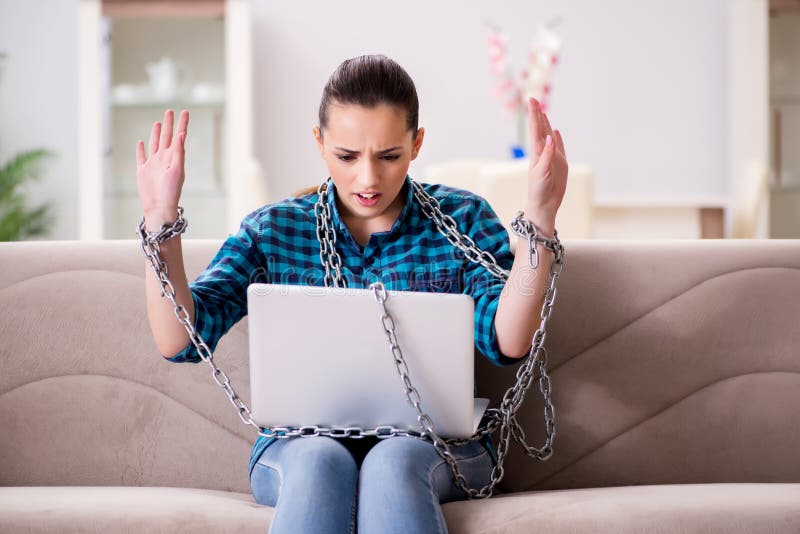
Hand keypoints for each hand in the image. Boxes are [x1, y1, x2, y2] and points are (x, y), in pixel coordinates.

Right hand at [135, 109, 188, 224]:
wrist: (159, 207)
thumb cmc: (171, 191)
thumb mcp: (177, 170)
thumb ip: (179, 152)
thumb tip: (181, 134)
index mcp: (174, 157)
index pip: (179, 136)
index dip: (182, 124)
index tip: (185, 112)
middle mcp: (163, 159)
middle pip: (166, 137)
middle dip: (169, 124)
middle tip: (170, 111)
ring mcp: (153, 164)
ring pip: (154, 144)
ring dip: (156, 134)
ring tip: (159, 123)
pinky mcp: (143, 171)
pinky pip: (141, 157)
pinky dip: (141, 149)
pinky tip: (141, 142)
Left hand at [525, 97, 567, 222]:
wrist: (544, 204)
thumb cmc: (539, 190)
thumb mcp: (542, 172)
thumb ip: (546, 154)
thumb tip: (550, 136)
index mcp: (537, 152)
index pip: (535, 129)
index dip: (534, 115)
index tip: (531, 101)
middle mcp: (543, 152)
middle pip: (540, 129)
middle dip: (537, 115)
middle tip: (533, 99)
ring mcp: (551, 157)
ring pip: (549, 136)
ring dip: (546, 124)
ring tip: (543, 112)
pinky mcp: (559, 164)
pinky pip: (559, 147)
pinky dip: (558, 138)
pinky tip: (556, 132)